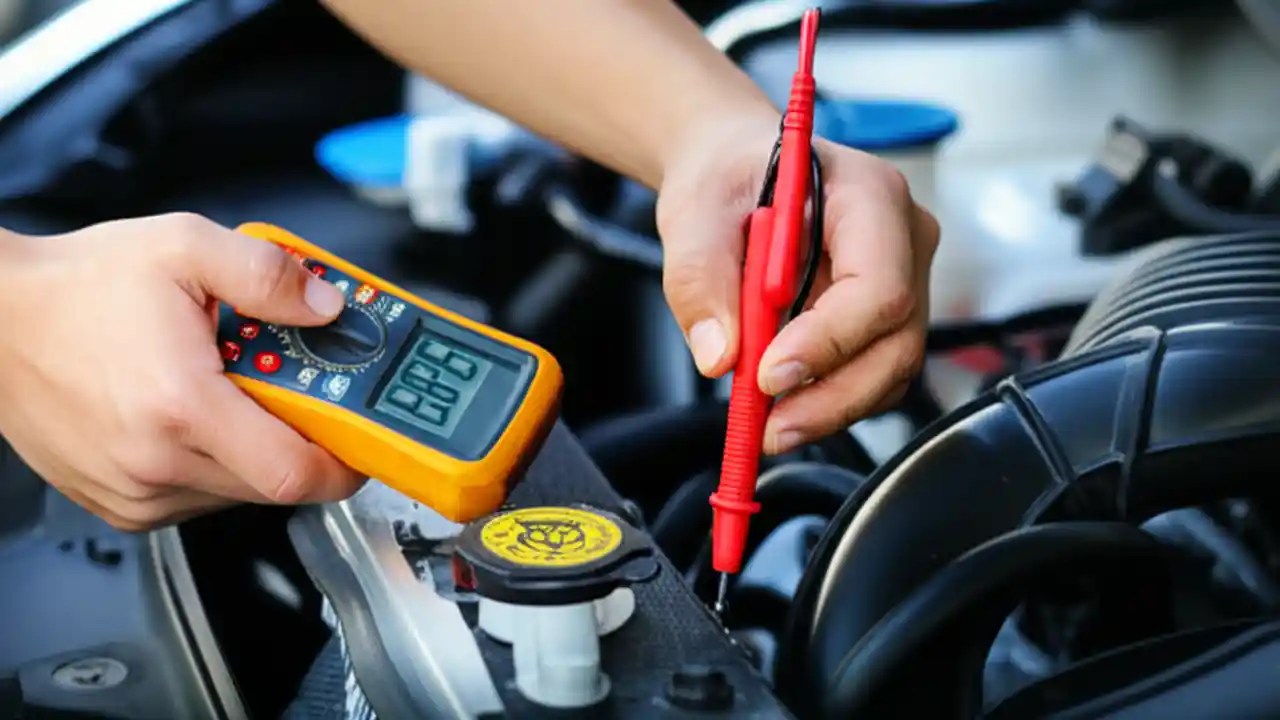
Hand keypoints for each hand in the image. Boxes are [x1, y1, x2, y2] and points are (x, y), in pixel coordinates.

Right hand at [0, 214, 363, 530]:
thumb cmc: (78, 289)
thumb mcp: (183, 248)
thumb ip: (266, 274)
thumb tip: (326, 305)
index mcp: (183, 406)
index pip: (294, 473)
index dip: (343, 464)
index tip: (363, 440)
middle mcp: (157, 462)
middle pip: (275, 487)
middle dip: (303, 445)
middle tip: (302, 398)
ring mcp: (134, 492)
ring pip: (238, 494)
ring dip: (258, 455)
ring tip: (235, 395)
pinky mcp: (119, 505)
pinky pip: (198, 500)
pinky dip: (217, 466)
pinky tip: (198, 419)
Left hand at [657, 114, 938, 454]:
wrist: (737, 176)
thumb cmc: (727, 181)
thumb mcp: (694, 216)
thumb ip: (700, 279)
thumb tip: (720, 355)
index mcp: (869, 195)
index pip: (877, 286)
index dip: (828, 341)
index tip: (767, 374)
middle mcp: (904, 238)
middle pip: (896, 340)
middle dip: (832, 396)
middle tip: (767, 428)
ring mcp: (904, 280)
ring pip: (890, 369)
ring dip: (830, 409)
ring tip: (766, 426)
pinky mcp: (886, 318)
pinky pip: (873, 374)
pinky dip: (830, 401)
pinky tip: (783, 408)